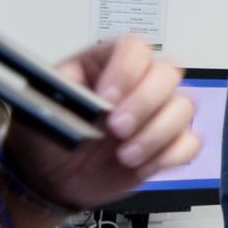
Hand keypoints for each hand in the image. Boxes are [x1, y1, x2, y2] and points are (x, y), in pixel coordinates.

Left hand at [3, 37, 199, 210]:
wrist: (50, 180)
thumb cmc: (45, 139)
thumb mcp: (38, 109)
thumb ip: (60, 96)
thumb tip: (80, 93)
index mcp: (105, 65)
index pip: (134, 48)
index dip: (126, 70)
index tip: (107, 98)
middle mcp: (137, 84)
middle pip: (167, 73)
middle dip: (145, 103)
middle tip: (117, 128)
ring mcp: (157, 113)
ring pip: (183, 108)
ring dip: (156, 134)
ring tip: (124, 155)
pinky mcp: (169, 143)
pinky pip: (189, 142)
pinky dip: (167, 156)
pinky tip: (139, 165)